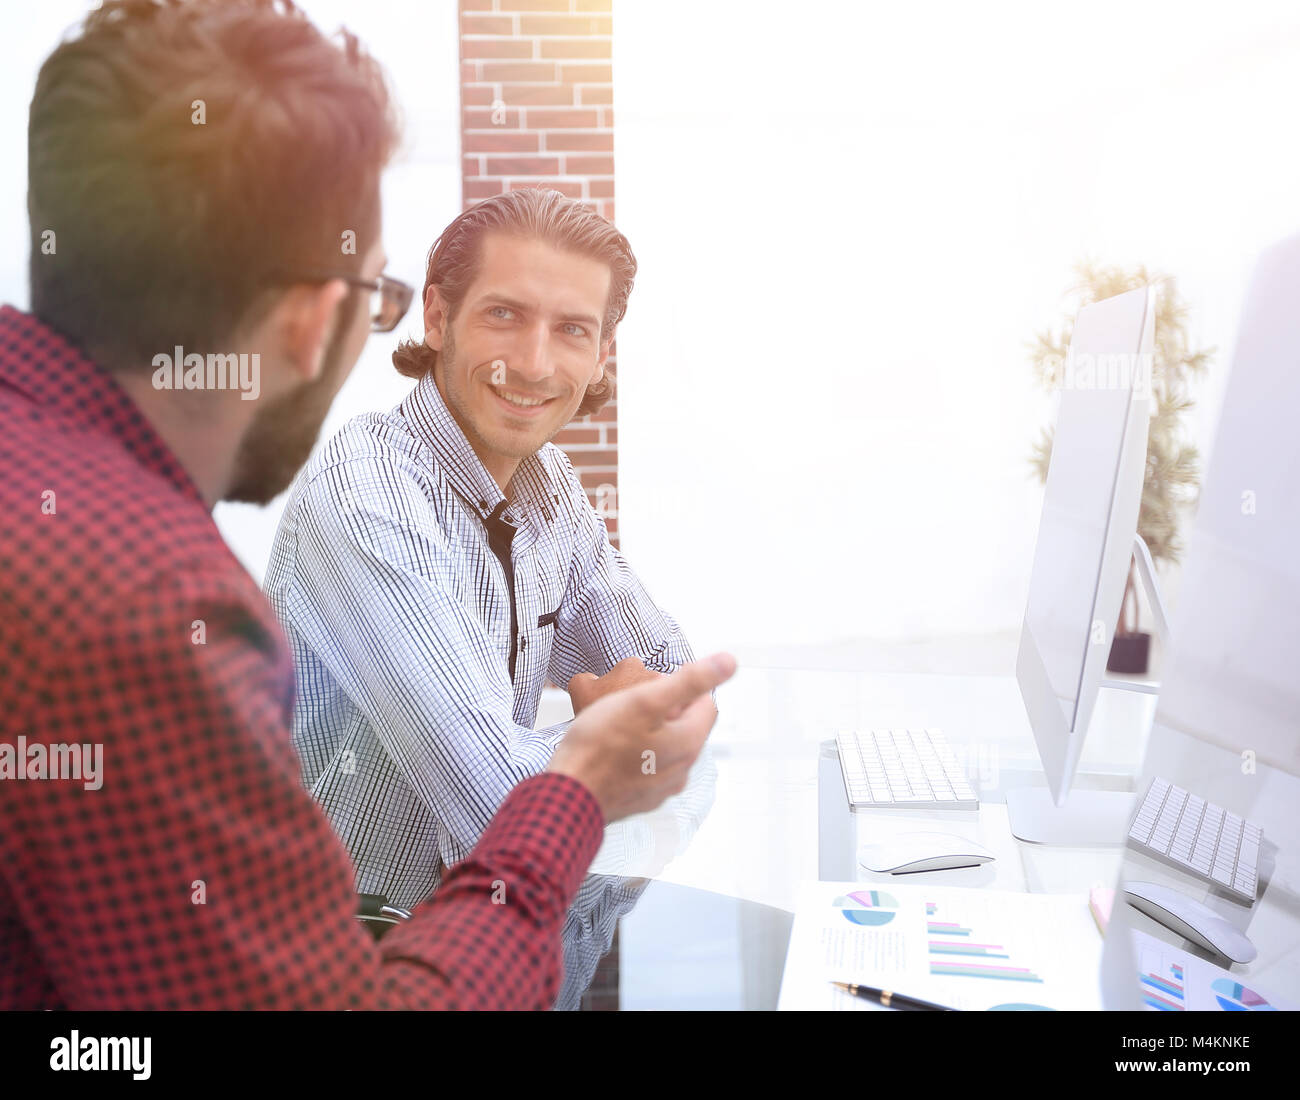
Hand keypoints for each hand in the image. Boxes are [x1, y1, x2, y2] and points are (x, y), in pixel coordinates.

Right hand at [547, 653, 735, 822]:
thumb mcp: (645, 701)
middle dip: (665, 711)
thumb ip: (689, 681)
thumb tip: (730, 661)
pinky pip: (649, 768)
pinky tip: (611, 753)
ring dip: (650, 733)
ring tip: (617, 728)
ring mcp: (663, 789)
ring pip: (667, 747)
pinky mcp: (642, 800)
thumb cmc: (600, 744)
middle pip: (685, 726)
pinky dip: (637, 756)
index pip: (706, 703)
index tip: (648, 689)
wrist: (567, 795)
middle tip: (629, 706)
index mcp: (690, 744)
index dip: (680, 688)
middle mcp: (684, 771)